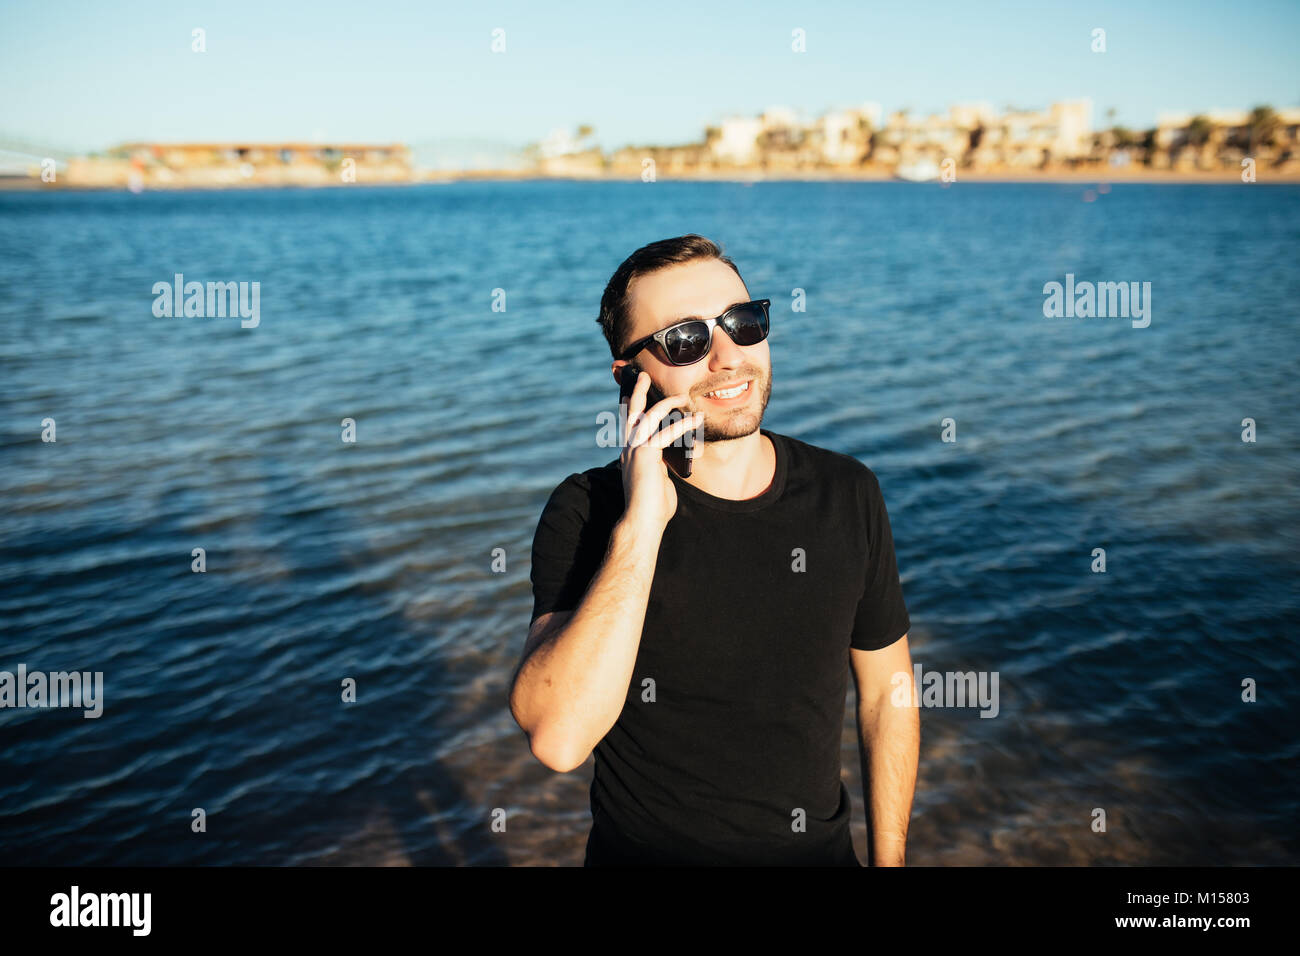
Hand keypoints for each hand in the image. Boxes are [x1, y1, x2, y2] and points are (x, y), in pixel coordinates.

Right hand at [619, 370, 701, 532]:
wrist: (642, 522)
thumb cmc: (652, 508)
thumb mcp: (657, 480)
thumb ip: (660, 468)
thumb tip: (669, 463)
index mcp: (630, 455)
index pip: (629, 425)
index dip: (630, 408)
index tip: (631, 394)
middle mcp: (629, 449)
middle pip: (632, 413)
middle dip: (638, 392)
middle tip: (643, 376)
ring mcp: (635, 450)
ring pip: (649, 416)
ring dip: (667, 403)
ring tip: (683, 397)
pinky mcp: (646, 454)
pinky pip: (667, 433)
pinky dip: (683, 425)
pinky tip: (696, 419)